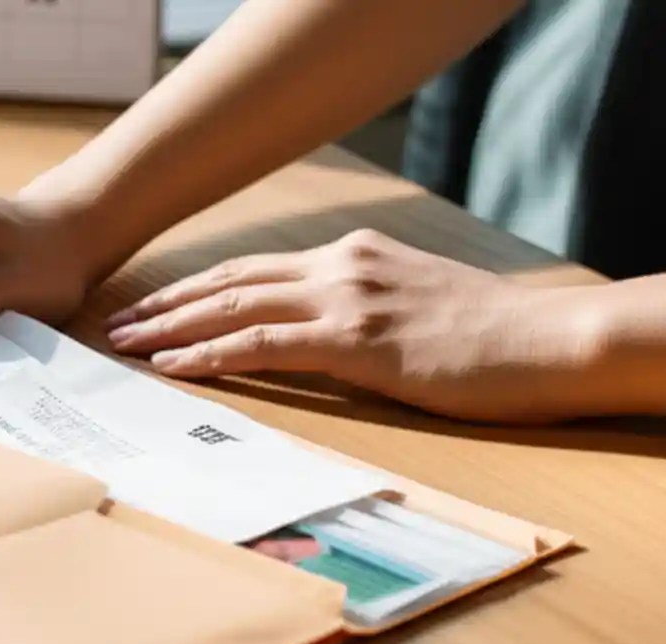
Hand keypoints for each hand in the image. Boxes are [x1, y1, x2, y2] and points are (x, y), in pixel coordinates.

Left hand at [106, 230, 606, 422]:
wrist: (549, 340)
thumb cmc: (492, 335)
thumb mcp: (417, 302)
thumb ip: (364, 307)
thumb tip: (324, 334)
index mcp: (351, 254)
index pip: (253, 269)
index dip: (197, 287)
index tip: (155, 306)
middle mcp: (339, 265)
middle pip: (229, 280)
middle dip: (167, 303)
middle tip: (116, 323)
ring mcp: (345, 298)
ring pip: (233, 306)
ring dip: (171, 328)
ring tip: (125, 345)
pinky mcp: (355, 339)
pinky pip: (262, 345)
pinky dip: (211, 354)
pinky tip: (174, 366)